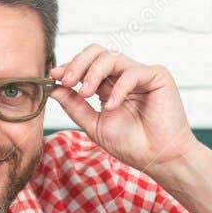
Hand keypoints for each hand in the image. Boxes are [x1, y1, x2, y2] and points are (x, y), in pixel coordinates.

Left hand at [48, 45, 196, 175]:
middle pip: (97, 52)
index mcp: (109, 86)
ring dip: (93, 73)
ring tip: (86, 93)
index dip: (70, 67)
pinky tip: (112, 106)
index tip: (53, 75)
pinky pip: (131, 73)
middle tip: (66, 80)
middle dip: (78, 63)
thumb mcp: (95, 125)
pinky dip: (118, 89)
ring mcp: (140, 74)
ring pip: (111, 57)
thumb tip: (53, 89)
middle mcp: (123, 76)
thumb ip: (75, 106)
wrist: (158, 159)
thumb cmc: (131, 145)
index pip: (87, 65)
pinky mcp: (157, 75)